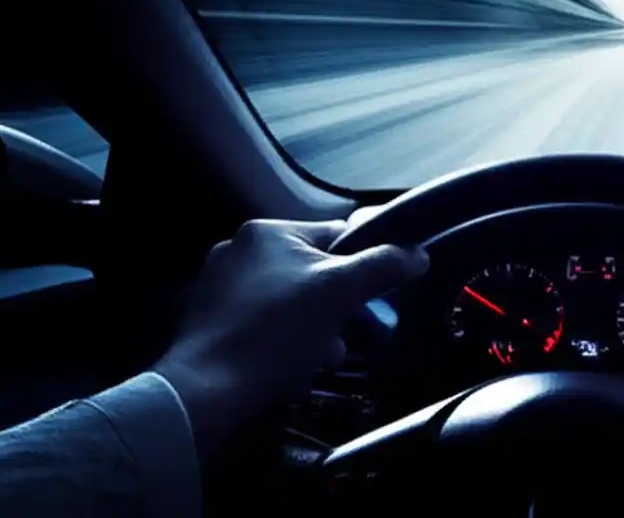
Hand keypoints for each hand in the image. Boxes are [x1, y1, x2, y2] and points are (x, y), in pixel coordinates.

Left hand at [155, 218, 427, 455]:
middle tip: (344, 336)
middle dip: (337, 309)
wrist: (205, 392)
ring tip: (318, 358)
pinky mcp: (212, 323)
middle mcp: (239, 250)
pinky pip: (266, 325)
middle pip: (316, 273)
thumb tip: (418, 253)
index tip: (376, 298)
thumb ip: (382, 266)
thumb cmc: (275, 334)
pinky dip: (285, 343)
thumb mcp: (340, 293)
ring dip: (316, 330)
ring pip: (293, 303)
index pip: (337, 236)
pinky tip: (290, 367)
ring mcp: (221, 288)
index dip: (365, 265)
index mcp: (268, 231)